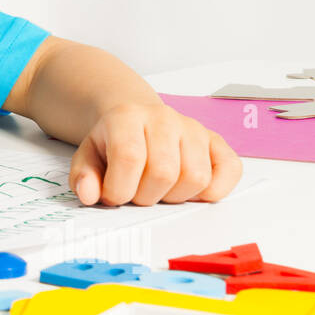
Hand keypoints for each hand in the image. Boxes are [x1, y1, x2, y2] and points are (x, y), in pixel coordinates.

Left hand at [69, 102, 241, 205]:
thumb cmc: (113, 142)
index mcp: (126, 117)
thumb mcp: (88, 156)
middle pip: (164, 173)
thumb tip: (89, 194)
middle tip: (136, 192)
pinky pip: (230, 169)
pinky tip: (191, 190)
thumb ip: (83, 177)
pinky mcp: (216, 141)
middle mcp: (164, 118)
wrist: (134, 117)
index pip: (130, 158)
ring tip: (158, 189)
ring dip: (175, 197)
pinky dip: (215, 189)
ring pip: (196, 177)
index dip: (119, 189)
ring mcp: (193, 128)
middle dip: (145, 196)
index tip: (113, 196)